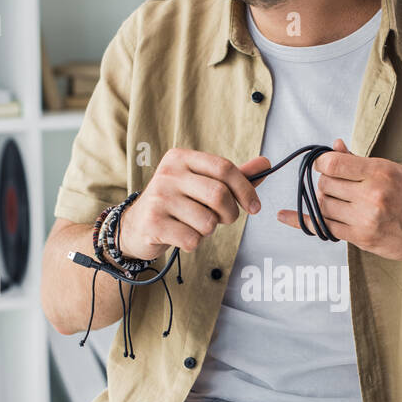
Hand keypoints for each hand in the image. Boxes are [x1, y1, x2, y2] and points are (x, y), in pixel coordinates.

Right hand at [118, 148, 269, 260]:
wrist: (136, 226)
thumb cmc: (176, 204)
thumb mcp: (202, 184)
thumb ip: (232, 176)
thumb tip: (265, 163)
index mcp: (182, 158)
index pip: (224, 168)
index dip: (246, 189)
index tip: (255, 207)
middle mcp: (168, 173)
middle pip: (219, 195)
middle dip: (230, 214)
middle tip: (224, 220)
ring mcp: (159, 198)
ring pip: (207, 221)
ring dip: (208, 231)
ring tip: (194, 225)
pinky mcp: (153, 223)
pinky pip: (192, 239)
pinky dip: (193, 243)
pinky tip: (181, 236)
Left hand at [274, 139, 401, 270]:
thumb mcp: (395, 171)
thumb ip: (360, 162)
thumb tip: (334, 147)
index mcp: (381, 172)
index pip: (333, 163)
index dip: (323, 163)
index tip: (325, 165)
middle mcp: (372, 195)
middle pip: (326, 185)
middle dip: (327, 183)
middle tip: (340, 186)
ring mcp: (366, 219)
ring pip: (324, 205)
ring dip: (326, 201)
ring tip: (342, 201)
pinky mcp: (362, 239)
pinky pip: (323, 228)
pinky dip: (303, 221)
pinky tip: (283, 216)